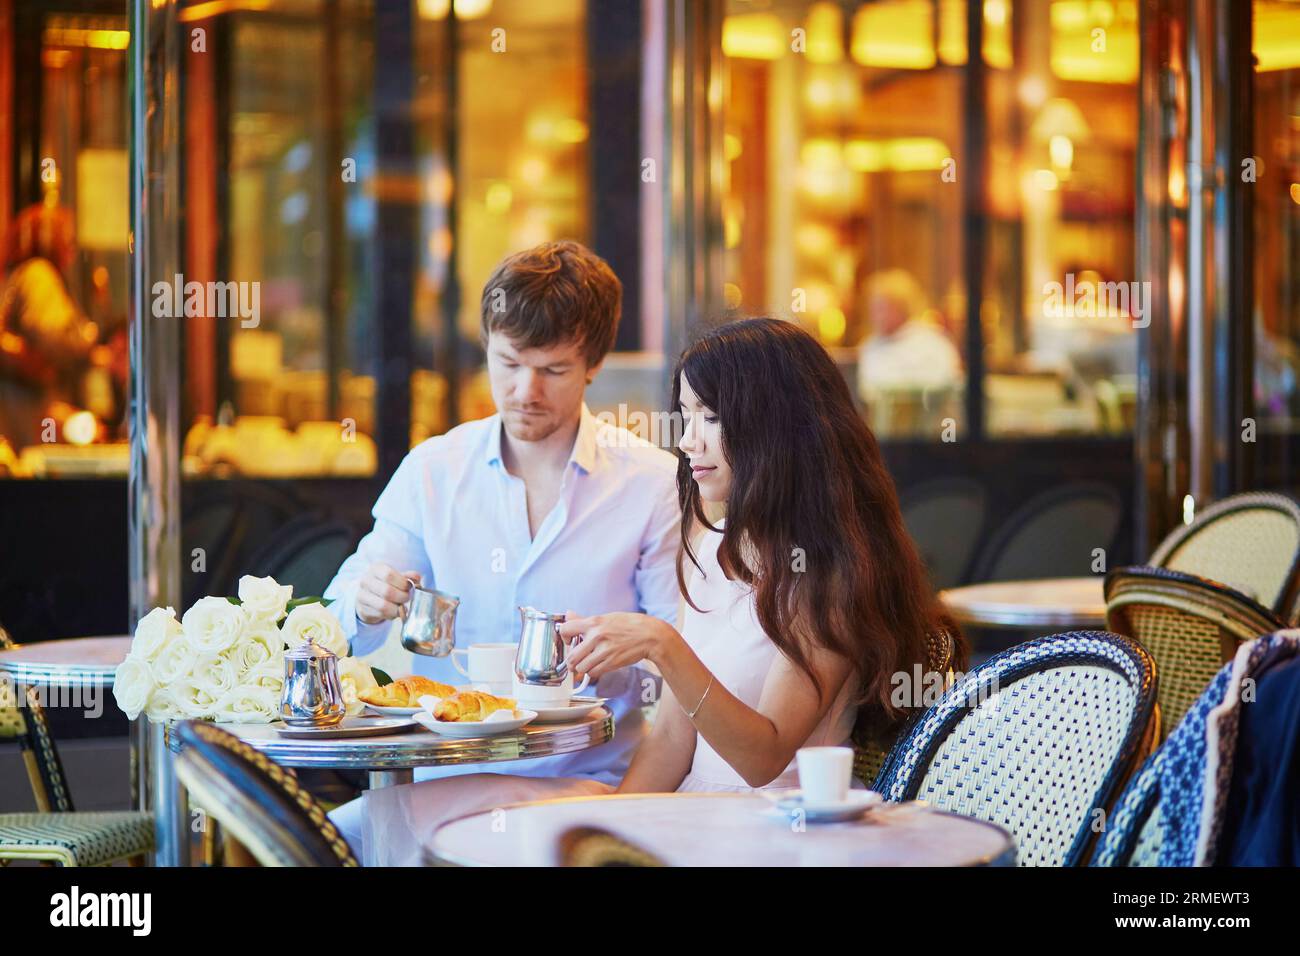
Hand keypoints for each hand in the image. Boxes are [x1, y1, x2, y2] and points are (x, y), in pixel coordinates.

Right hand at [356, 563, 422, 624]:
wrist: (367, 595)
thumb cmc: (385, 584)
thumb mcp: (396, 577)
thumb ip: (407, 577)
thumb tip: (416, 578)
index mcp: (375, 569)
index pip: (389, 575)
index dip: (402, 583)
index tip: (409, 588)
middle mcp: (366, 581)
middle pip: (387, 591)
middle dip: (402, 597)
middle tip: (408, 598)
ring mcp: (362, 596)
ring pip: (383, 606)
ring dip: (397, 608)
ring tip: (402, 607)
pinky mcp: (362, 609)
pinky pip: (380, 615)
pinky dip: (391, 615)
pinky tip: (394, 611)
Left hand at [557, 612, 677, 680]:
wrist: (650, 635)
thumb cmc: (630, 625)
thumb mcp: (607, 617)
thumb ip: (585, 619)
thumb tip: (568, 613)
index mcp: (594, 622)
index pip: (565, 629)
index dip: (564, 637)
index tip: (569, 640)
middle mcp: (596, 637)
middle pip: (571, 656)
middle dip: (571, 660)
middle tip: (575, 659)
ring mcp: (604, 651)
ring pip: (581, 667)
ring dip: (582, 668)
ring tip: (587, 663)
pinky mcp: (611, 663)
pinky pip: (593, 672)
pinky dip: (592, 672)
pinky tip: (597, 666)